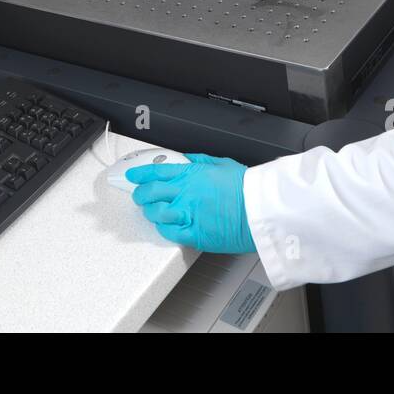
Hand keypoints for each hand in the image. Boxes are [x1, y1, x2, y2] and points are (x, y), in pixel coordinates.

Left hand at [127, 153, 255, 254]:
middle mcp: (186, 193)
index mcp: (191, 174)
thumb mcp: (221, 163)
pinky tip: (165, 225)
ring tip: (151, 211)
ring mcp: (188, 214)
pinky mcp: (194, 234)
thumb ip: (200, 161)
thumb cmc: (247, 188)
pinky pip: (169, 232)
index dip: (140, 173)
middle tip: (138, 195)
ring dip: (150, 211)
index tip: (133, 176)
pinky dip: (163, 229)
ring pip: (155, 213)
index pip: (156, 171)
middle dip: (140, 193)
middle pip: (150, 192)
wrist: (260, 211)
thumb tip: (187, 159)